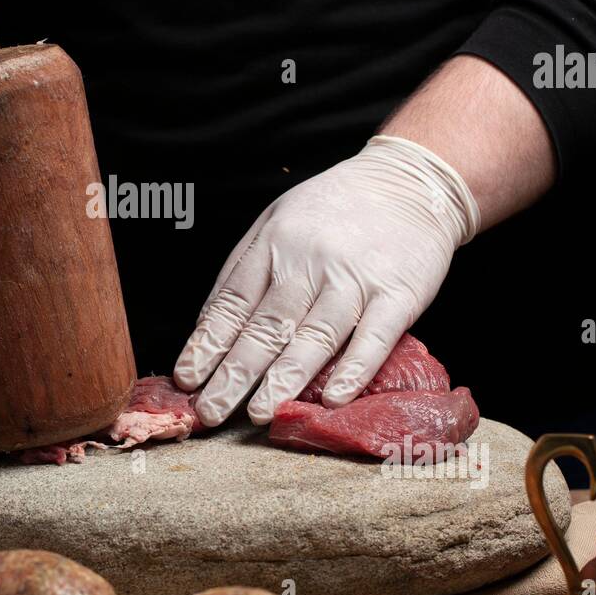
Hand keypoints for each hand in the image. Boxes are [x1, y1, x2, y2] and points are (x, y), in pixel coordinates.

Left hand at [173, 135, 479, 425]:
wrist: (408, 181)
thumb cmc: (335, 208)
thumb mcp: (277, 219)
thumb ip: (244, 269)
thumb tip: (209, 324)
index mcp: (274, 244)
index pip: (233, 302)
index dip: (207, 344)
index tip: (187, 379)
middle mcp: (310, 261)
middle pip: (267, 326)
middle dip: (234, 373)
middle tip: (210, 411)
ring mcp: (355, 279)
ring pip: (315, 336)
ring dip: (285, 379)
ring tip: (259, 413)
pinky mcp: (398, 293)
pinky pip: (374, 337)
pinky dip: (353, 370)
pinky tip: (333, 398)